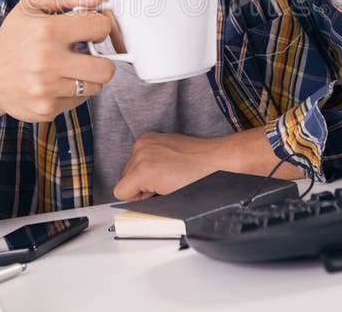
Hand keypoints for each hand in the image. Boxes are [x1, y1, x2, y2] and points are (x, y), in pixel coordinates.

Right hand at [0, 0, 116, 122]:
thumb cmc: (13, 38)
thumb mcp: (32, 4)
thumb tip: (96, 0)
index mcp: (47, 31)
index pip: (100, 28)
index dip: (99, 27)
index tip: (89, 31)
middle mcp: (47, 62)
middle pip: (106, 69)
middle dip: (102, 60)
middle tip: (87, 55)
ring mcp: (47, 88)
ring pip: (95, 86)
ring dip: (87, 76)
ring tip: (70, 68)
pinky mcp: (46, 108)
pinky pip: (79, 101)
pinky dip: (72, 92)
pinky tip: (57, 82)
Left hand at [113, 129, 307, 200]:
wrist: (218, 162)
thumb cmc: (201, 164)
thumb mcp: (171, 155)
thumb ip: (153, 162)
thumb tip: (142, 184)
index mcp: (147, 140)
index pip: (131, 170)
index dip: (145, 183)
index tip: (162, 181)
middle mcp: (140, 145)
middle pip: (126, 177)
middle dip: (143, 187)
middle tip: (168, 183)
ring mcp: (140, 157)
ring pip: (126, 187)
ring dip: (144, 192)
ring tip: (169, 184)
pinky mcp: (143, 171)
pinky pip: (123, 194)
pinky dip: (138, 200)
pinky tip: (161, 190)